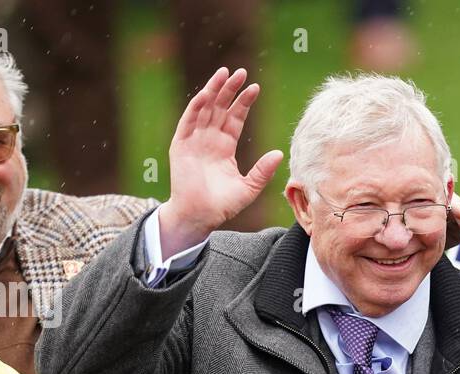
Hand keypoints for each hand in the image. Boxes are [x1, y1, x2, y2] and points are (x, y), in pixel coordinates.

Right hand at [157, 67, 283, 257]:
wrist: (200, 216)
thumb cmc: (222, 205)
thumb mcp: (248, 187)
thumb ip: (263, 171)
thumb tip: (279, 153)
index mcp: (225, 147)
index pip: (235, 118)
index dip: (244, 102)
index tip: (255, 88)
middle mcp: (209, 140)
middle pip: (220, 108)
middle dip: (230, 90)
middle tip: (241, 72)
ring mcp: (194, 140)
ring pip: (204, 109)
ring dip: (213, 90)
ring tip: (225, 73)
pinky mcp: (180, 145)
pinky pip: (188, 121)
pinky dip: (195, 107)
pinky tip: (205, 94)